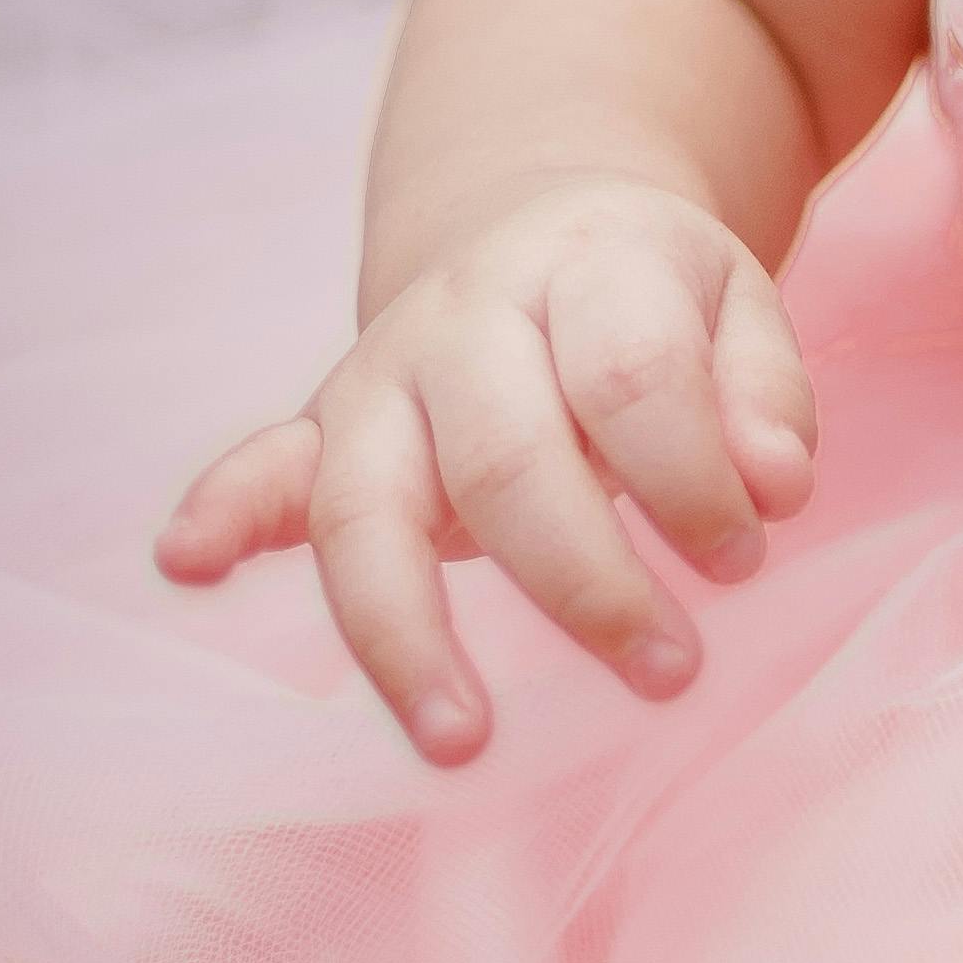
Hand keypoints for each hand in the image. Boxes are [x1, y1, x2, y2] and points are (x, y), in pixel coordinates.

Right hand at [158, 181, 816, 764]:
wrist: (540, 220)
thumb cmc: (655, 297)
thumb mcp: (737, 305)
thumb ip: (764, 392)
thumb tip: (774, 490)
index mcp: (588, 266)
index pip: (632, 377)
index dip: (691, 479)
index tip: (743, 556)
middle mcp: (467, 317)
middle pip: (505, 459)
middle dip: (586, 582)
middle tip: (670, 671)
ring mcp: (383, 375)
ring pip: (371, 504)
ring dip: (410, 633)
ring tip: (462, 742)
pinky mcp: (327, 428)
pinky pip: (263, 470)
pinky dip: (222, 513)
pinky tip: (188, 565)